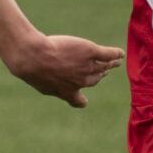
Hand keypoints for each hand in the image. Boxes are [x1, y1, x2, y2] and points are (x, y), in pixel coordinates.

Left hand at [4, 32, 124, 107]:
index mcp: (68, 92)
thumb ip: (47, 84)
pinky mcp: (90, 52)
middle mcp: (81, 82)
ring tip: (115, 62)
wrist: (35, 57)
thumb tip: (43, 81)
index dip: (81, 99)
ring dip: (110, 64)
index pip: (79, 101)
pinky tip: (119, 53)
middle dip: (98, 75)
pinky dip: (115, 54)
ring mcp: (87, 67)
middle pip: (94, 79)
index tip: (83, 99)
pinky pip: (108, 54)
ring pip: (104, 66)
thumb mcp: (39, 81)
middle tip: (102, 70)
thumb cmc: (32, 69)